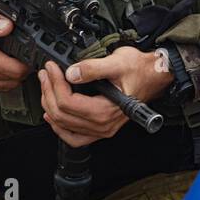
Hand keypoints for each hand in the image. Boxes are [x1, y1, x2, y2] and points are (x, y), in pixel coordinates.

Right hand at [0, 1, 30, 90]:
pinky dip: (2, 79)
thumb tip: (7, 26)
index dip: (27, 63)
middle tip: (26, 55)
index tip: (31, 53)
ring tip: (16, 60)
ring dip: (13, 76)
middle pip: (13, 80)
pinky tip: (1, 65)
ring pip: (4, 86)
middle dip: (23, 70)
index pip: (14, 70)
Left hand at [38, 47, 173, 147]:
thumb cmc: (139, 69)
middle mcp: (103, 125)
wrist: (153, 76)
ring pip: (64, 125)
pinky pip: (74, 137)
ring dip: (50, 105)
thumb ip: (92, 68)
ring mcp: (101, 129)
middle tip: (46, 73)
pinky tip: (52, 115)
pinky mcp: (100, 128)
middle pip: (62, 115)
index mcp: (106, 111)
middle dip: (49, 91)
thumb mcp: (117, 62)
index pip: (68, 103)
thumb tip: (70, 73)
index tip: (51, 68)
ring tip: (46, 87)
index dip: (55, 83)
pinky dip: (60, 127)